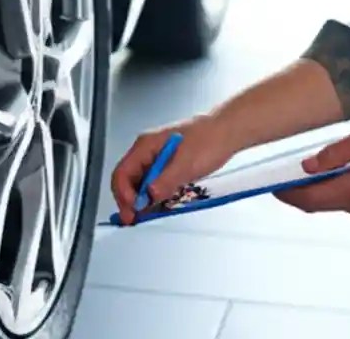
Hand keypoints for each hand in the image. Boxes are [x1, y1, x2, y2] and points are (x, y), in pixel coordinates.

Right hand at [110, 113, 240, 224]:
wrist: (228, 131)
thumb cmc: (210, 139)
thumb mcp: (187, 163)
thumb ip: (165, 180)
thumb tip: (148, 195)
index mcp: (146, 145)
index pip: (122, 172)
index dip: (123, 194)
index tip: (132, 211)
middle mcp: (147, 150)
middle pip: (127, 179)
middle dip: (129, 200)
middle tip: (134, 219)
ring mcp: (157, 157)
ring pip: (139, 182)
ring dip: (140, 200)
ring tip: (145, 215)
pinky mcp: (167, 164)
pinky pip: (153, 182)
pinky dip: (152, 196)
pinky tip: (158, 205)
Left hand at [275, 121, 349, 222]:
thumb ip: (334, 154)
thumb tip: (307, 167)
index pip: (311, 200)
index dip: (289, 195)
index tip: (273, 187)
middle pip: (324, 204)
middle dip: (305, 192)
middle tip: (289, 177)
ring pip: (341, 204)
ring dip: (327, 190)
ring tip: (319, 168)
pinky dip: (346, 191)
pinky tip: (347, 173)